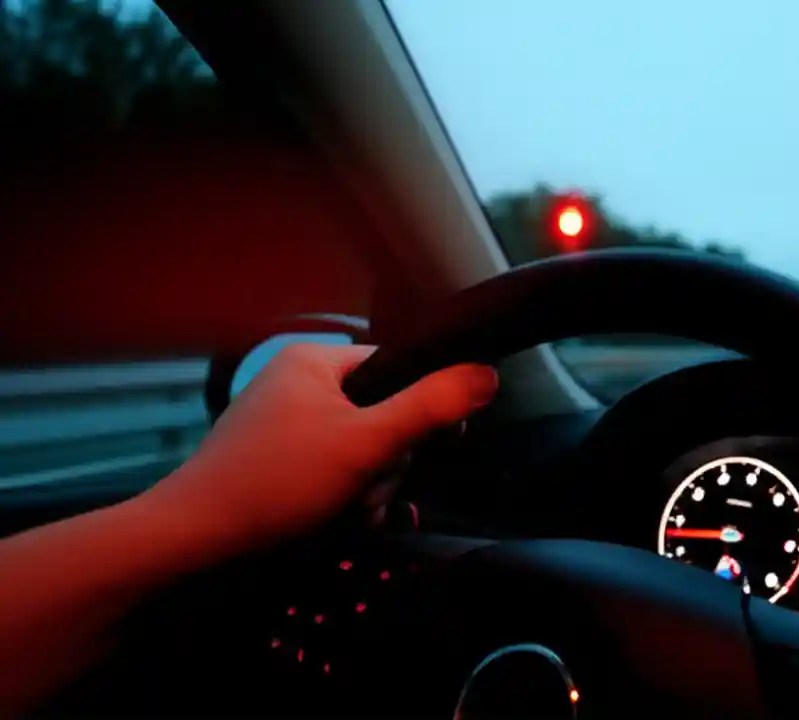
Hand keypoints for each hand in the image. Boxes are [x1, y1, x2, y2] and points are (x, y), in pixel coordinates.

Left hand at [144, 344, 496, 554]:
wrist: (194, 538)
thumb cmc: (278, 480)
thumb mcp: (366, 442)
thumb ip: (430, 407)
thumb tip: (489, 375)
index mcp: (315, 361)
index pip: (397, 366)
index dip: (425, 404)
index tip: (442, 441)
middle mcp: (299, 384)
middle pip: (383, 413)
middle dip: (388, 461)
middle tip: (371, 488)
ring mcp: (286, 425)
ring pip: (362, 449)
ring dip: (370, 486)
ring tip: (352, 511)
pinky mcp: (278, 463)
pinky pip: (334, 470)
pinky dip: (345, 498)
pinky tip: (341, 522)